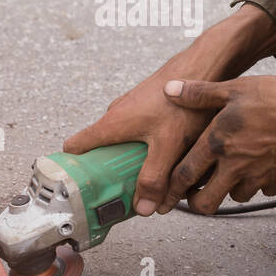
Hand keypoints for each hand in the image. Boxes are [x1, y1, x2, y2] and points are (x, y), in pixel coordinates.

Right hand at [62, 7, 275, 213]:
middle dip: (111, 172)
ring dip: (131, 158)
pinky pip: (138, 131)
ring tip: (151, 175)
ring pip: (122, 140)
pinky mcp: (147, 105)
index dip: (73, 168)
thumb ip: (154, 178)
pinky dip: (146, 145)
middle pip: (100, 149)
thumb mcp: (168, 147)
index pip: (74, 147)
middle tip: (125, 191)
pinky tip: (168, 153)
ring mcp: (131, 108)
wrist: (203, 67)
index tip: (83, 187)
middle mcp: (116, 114)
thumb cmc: (182, 102)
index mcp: (111, 124)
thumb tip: (143, 208)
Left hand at [156, 75, 275, 214]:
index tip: (163, 199)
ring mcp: (256, 178)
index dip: (170, 190)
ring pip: (234, 197)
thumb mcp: (238, 88)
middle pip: (206, 203)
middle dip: (197, 203)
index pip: (185, 174)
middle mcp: (233, 167)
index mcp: (218, 143)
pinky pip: (261, 190)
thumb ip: (201, 93)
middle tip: (195, 195)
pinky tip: (259, 169)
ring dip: (228, 190)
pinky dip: (257, 184)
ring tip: (228, 176)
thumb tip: (170, 89)